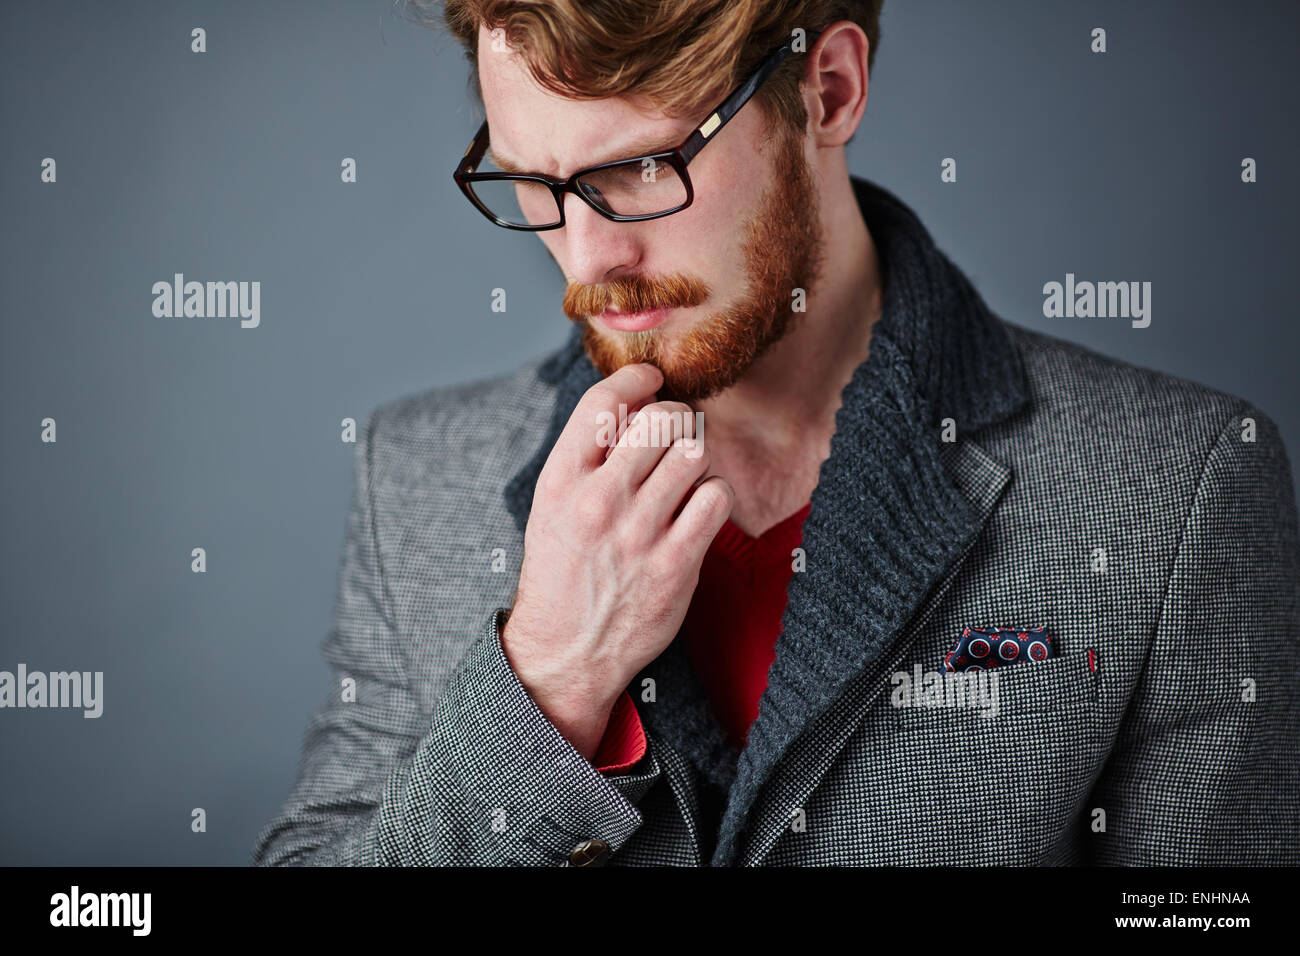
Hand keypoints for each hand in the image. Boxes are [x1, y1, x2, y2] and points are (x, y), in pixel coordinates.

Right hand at [501, 363, 732, 758]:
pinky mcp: (675, 564)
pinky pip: (715, 496)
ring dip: (696, 455)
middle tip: (676, 433)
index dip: (636, 378)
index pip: (603, 402)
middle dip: (676, 417)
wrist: (565, 651)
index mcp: (560, 480)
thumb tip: (637, 401)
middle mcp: (598, 501)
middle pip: (660, 419)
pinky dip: (713, 495)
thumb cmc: (563, 571)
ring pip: (693, 452)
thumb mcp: (552, 506)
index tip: (652, 378)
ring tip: (685, 475)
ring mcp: (638, 533)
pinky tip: (697, 508)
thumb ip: (587, 456)